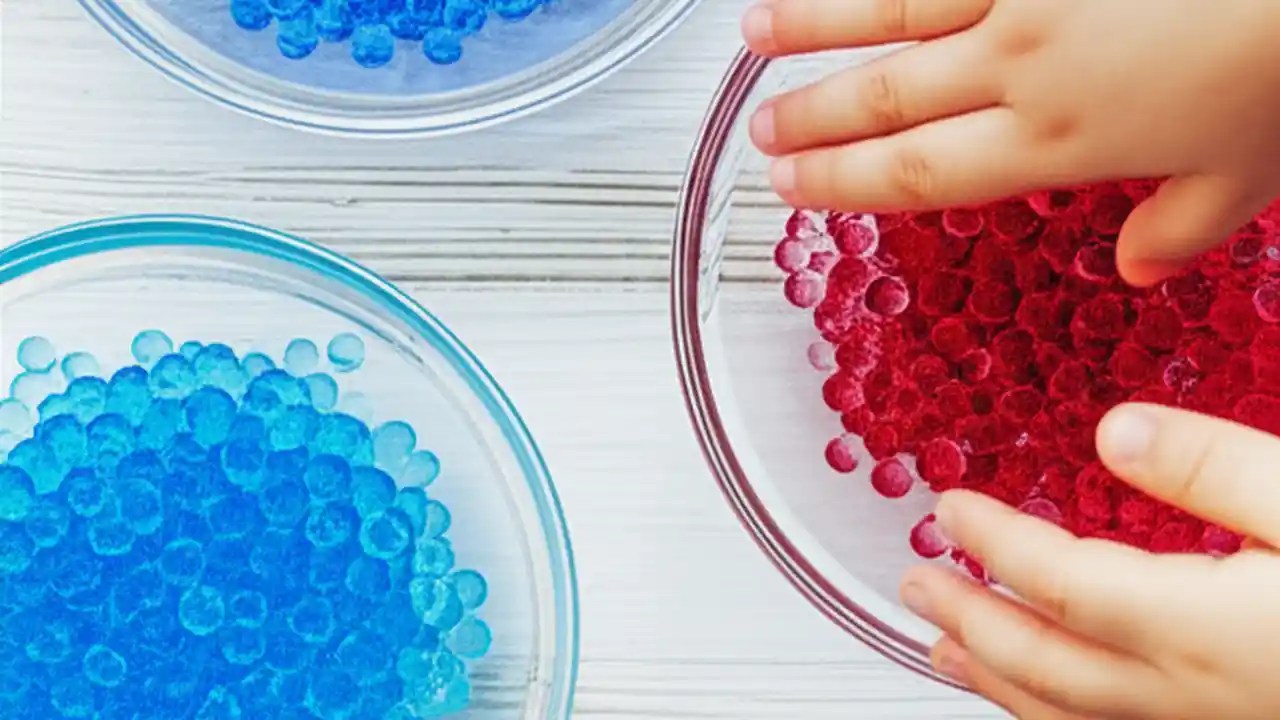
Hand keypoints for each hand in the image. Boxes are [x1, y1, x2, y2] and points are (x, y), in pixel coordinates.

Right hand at [741, 0, 1279, 285]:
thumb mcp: (1246, 174)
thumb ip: (1178, 229)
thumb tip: (1140, 267)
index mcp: (1058, 138)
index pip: (917, 172)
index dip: (842, 183)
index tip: (792, 187)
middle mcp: (1021, 64)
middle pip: (885, 99)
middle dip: (811, 118)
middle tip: (760, 133)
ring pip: (891, 12)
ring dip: (815, 27)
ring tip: (756, 38)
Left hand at [898, 403, 1279, 718]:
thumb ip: (1217, 468)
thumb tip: (1116, 432)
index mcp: (1206, 628)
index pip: (1063, 585)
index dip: (997, 543)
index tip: (951, 508)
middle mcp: (1196, 696)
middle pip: (1048, 665)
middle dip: (970, 622)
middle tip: (917, 587)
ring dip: (997, 680)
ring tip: (945, 652)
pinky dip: (1053, 715)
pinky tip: (1041, 700)